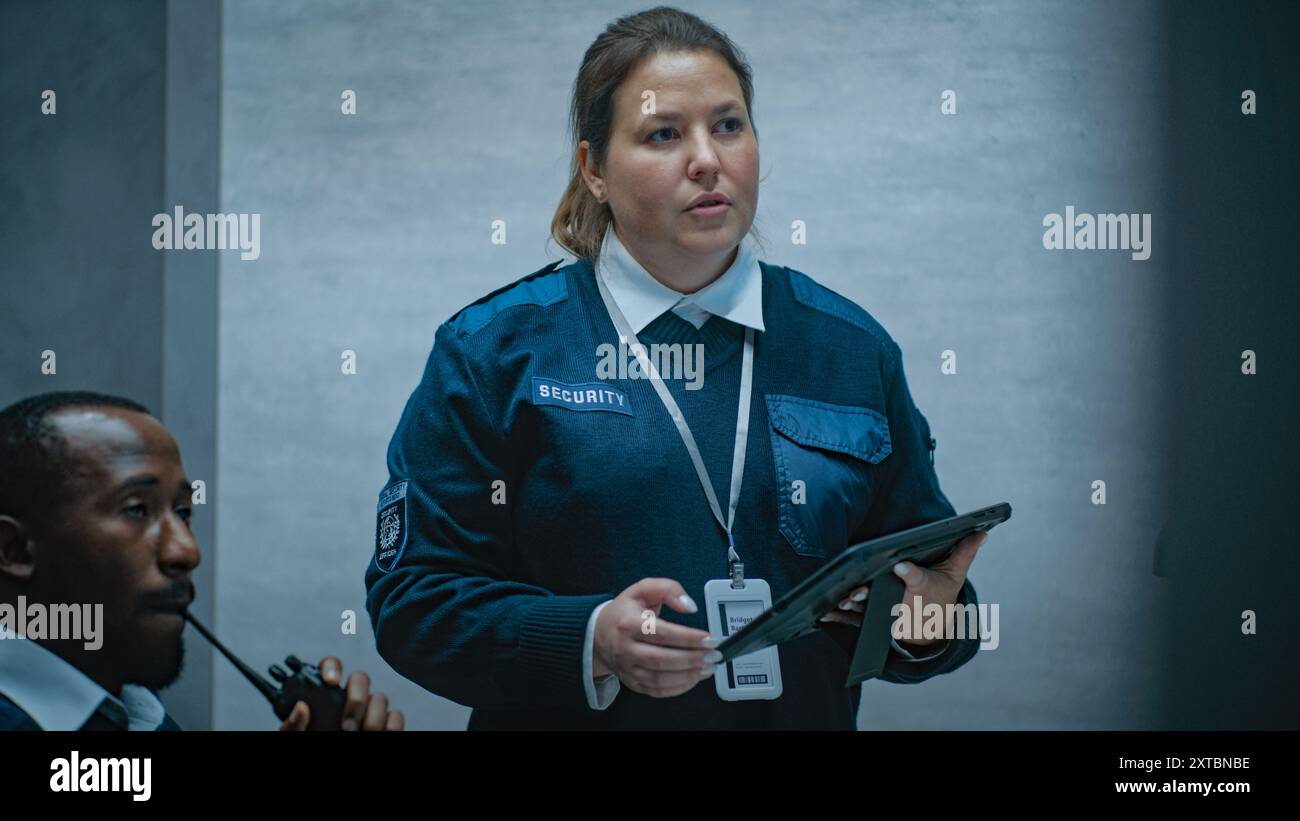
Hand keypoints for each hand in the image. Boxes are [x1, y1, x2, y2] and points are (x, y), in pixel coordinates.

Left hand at [279, 656, 404, 730]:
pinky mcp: (387, 724)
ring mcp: (370, 710)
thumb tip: (300, 707)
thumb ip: (294, 725)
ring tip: (360, 736)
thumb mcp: (297, 737)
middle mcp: (350, 699)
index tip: (330, 681)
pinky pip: (396, 717)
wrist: (328, 777)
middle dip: (357, 700)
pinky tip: (379, 735)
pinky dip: (391, 726)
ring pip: (381, 698)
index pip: (331, 666)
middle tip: (346, 727)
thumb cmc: (313, 741)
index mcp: (325, 696)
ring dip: (372, 719)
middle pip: (361, 678)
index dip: (332, 667)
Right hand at [593, 578, 719, 697]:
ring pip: (659, 678)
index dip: (687, 637)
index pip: (661, 633)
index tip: (709, 638)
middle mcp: (625, 648)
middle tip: (714, 655)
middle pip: (661, 659)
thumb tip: (689, 606)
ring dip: (688, 675)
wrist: (598, 634)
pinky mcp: (632, 682)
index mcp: (627, 623)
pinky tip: (694, 678)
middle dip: (692, 659)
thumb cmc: (625, 611)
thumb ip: (668, 589)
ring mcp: (627, 668)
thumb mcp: (643, 589)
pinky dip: (678, 688)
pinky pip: (656, 690)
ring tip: (709, 667)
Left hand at [818, 531, 986, 648]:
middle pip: (885, 596)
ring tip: (840, 600)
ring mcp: (885, 612)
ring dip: (851, 606)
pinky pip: (852, 618)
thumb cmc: (939, 595)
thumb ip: (964, 552)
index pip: (917, 579)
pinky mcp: (871, 619)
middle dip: (871, 594)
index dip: (910, 573)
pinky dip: (838, 616)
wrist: (932, 631)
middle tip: (858, 591)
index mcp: (922, 587)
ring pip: (865, 610)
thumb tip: (982, 531)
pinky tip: (824, 613)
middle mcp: (902, 602)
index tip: (901, 566)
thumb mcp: (954, 575)